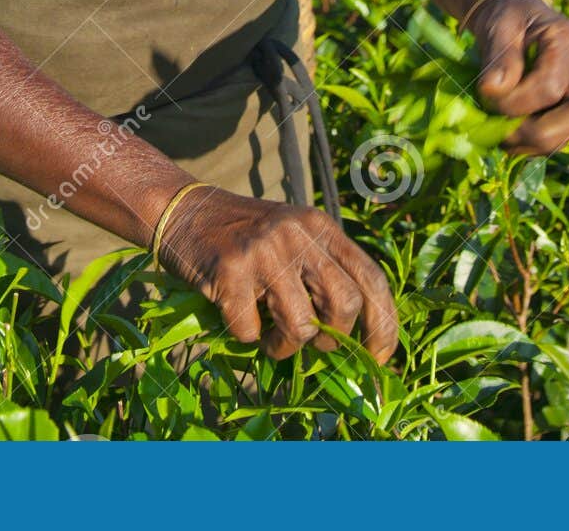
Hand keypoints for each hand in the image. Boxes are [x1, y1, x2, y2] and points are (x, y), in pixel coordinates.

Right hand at [156, 188, 399, 363]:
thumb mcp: (295, 239)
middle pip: (344, 304)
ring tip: (272, 338)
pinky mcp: (230, 271)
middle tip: (313, 343)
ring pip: (301, 326)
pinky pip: (252, 331)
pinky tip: (238, 316)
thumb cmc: (247, 237)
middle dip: (334, 339)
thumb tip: (359, 340)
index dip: (383, 324)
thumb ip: (325, 273)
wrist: (185, 210)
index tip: (379, 357)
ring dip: (287, 348)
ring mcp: (264, 251)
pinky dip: (248, 337)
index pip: (371, 278)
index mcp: (321, 227)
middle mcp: (298, 234)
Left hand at [472, 0, 568, 154]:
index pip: (549, 89)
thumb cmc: (509, 18)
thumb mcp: (499, 26)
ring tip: (498, 130)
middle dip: (529, 131)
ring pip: (568, 137)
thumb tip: (493, 90)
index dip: (514, 102)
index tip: (485, 96)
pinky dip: (532, 145)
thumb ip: (499, 55)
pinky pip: (560, 140)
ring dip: (529, 143)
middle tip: (495, 125)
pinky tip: (509, 134)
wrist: (519, 18)